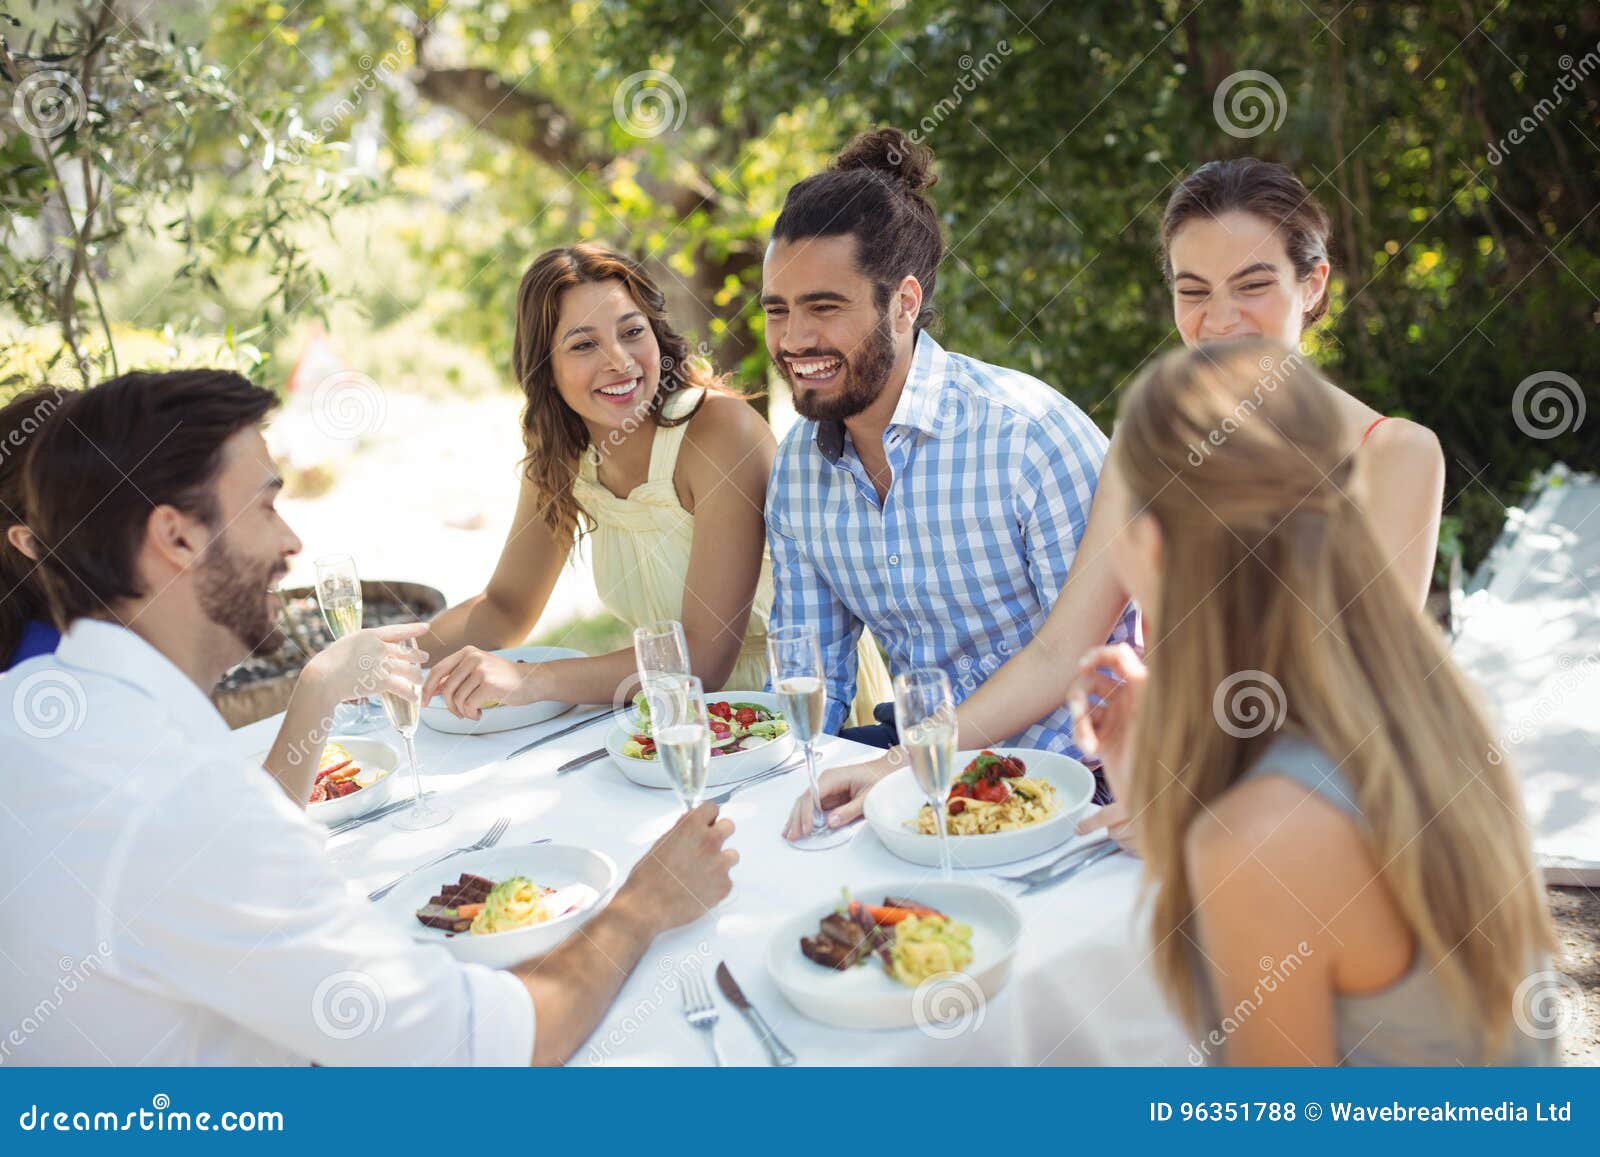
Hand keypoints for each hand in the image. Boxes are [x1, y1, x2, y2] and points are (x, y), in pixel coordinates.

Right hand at [302, 622, 427, 710]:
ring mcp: (382, 664)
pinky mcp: (382, 681)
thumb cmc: (329, 662)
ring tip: (420, 680)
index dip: (414, 629)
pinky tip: (414, 697)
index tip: (426, 627)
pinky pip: (402, 687)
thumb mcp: (347, 644)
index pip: (397, 630)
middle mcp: (380, 647)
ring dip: (416, 676)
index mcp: (370, 635)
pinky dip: (409, 694)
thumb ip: (362, 645)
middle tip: (425, 657)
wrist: (324, 677)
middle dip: (418, 656)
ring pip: (408, 670)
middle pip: (406, 651)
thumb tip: (368, 650)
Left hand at [420, 645, 540, 719]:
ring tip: (473, 713)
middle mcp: (473, 657)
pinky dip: (471, 714)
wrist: (532, 680)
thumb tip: (434, 689)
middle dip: (450, 706)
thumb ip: (457, 677)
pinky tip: (480, 713)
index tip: (425, 701)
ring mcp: (481, 669)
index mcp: (467, 652)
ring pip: (457, 698)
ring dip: (463, 712)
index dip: (428, 688)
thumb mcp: (479, 671)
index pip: (438, 670)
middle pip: (446, 688)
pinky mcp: (489, 683)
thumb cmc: (504, 679)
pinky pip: (469, 705)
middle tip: (460, 713)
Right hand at [619, 803, 736, 929]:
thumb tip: (690, 826)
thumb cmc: (648, 877)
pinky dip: (716, 884)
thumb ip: (681, 831)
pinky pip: (726, 880)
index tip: (705, 824)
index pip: (712, 809)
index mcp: (692, 827)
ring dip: (720, 861)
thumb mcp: (660, 844)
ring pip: (732, 855)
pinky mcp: (724, 886)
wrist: (648, 906)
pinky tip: (700, 889)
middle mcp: (710, 841)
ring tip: (702, 873)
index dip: (707, 817)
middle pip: (729, 826)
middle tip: (706, 848)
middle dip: (718, 834)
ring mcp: (720, 864)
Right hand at [782, 748, 901, 839]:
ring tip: (789, 833)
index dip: (807, 814)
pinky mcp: (829, 794)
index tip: (806, 829)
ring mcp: (826, 787)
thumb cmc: (879, 779)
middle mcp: (826, 780)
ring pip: (806, 803)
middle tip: (792, 835)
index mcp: (833, 777)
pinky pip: (813, 806)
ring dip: (797, 818)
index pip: (813, 796)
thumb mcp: (868, 798)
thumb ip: (849, 811)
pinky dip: (805, 816)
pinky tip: (798, 825)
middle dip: (797, 818)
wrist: (887, 771)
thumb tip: (830, 822)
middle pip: (805, 799)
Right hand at [1069, 644, 1145, 853]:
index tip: (1083, 666)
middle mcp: (1127, 698)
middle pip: (1091, 679)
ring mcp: (1114, 719)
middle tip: (1076, 708)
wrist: (1158, 796)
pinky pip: (1082, 728)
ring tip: (1087, 743)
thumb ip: (1139, 674)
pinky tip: (1091, 751)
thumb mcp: (1154, 707)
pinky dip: (1081, 736)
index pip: (1117, 656)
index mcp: (1143, 685)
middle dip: (1079, 694)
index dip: (1098, 654)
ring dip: (1078, 721)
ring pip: (1082, 705)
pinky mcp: (1103, 738)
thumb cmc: (1165, 752)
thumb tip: (1128, 643)